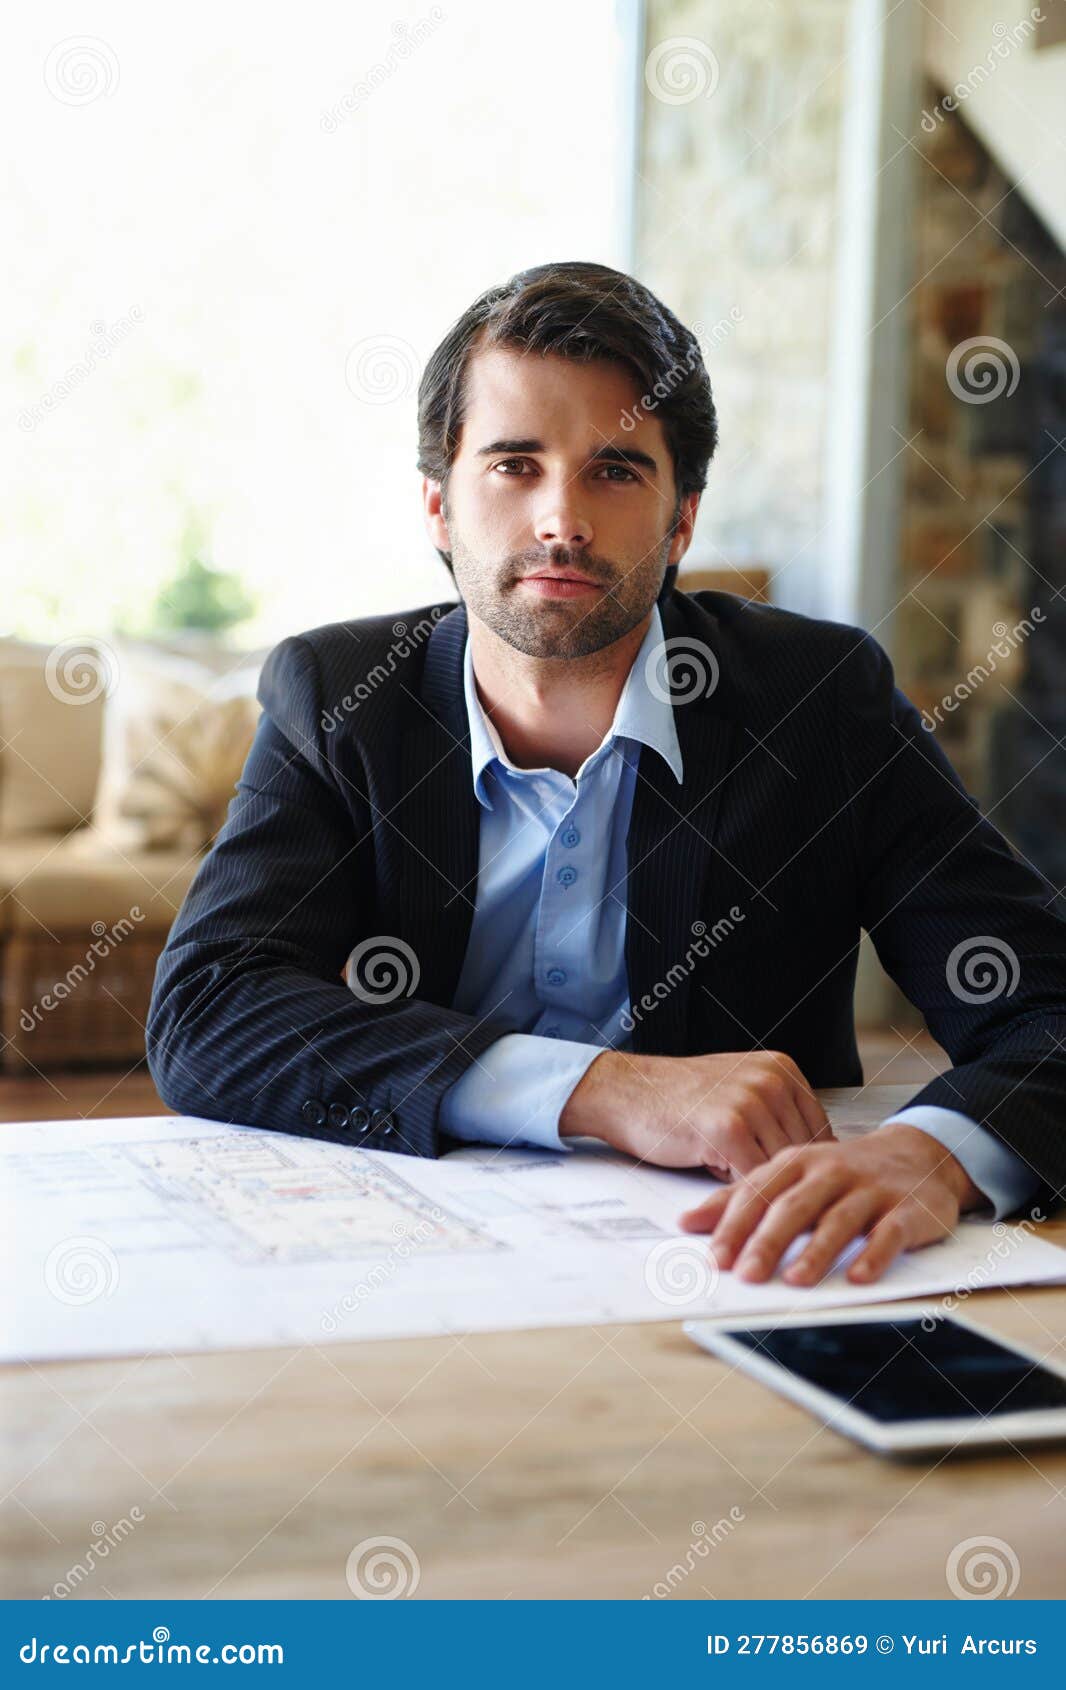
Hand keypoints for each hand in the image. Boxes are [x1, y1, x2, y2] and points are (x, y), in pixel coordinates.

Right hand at [559, 1048, 832, 1175]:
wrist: (627, 1091)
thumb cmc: (678, 1098)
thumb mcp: (739, 1091)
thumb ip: (776, 1117)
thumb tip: (815, 1162)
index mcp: (782, 1069)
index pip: (820, 1131)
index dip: (810, 1167)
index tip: (803, 1192)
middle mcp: (772, 1081)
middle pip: (805, 1154)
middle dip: (790, 1184)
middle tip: (779, 1208)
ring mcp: (751, 1102)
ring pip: (781, 1170)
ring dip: (765, 1192)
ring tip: (748, 1200)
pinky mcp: (728, 1129)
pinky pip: (753, 1180)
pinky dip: (744, 1196)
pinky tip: (725, 1192)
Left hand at [679, 1123, 985, 1285]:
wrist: (916, 1153)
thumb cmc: (842, 1172)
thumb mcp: (790, 1175)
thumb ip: (741, 1198)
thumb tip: (688, 1223)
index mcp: (797, 1162)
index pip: (759, 1192)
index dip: (735, 1224)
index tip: (715, 1257)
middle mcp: (831, 1171)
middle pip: (795, 1205)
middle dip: (768, 1240)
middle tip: (747, 1274)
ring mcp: (871, 1189)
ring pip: (839, 1219)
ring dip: (816, 1251)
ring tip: (795, 1280)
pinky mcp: (907, 1208)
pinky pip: (890, 1232)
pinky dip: (873, 1255)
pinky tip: (857, 1277)